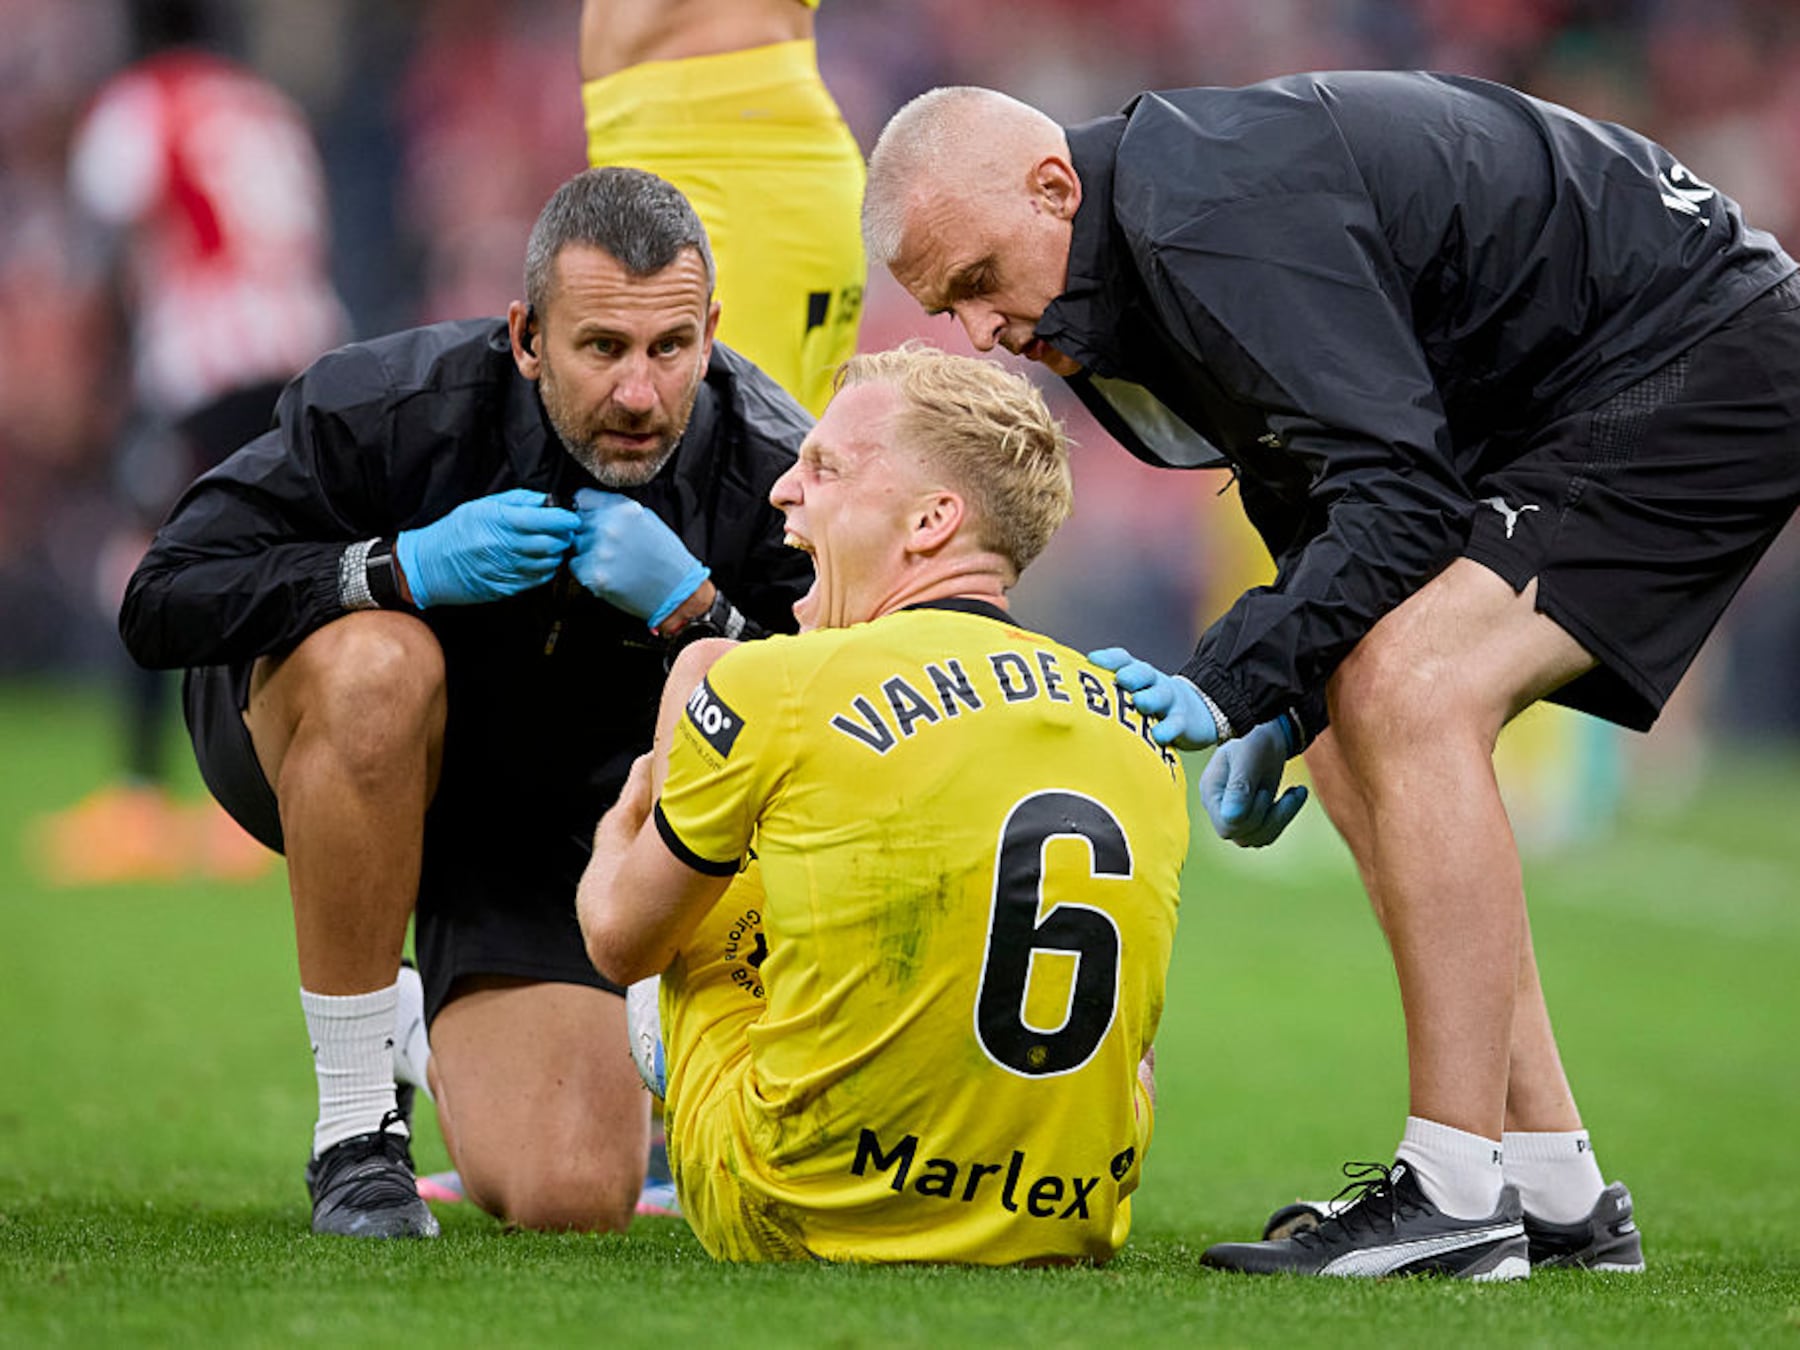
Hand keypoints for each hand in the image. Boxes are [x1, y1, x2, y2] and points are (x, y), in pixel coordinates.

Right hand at [395, 488, 577, 607]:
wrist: (428, 566)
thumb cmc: (454, 532)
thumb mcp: (480, 507)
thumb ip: (515, 501)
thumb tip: (544, 500)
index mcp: (498, 522)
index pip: (545, 520)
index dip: (564, 519)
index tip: (570, 517)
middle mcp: (504, 547)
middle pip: (552, 543)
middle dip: (564, 536)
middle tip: (564, 531)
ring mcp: (506, 570)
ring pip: (548, 563)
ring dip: (556, 554)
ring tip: (550, 546)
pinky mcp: (506, 588)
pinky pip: (537, 579)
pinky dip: (545, 570)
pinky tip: (538, 562)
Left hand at [571, 488, 709, 627]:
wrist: (677, 590)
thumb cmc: (665, 555)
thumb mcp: (647, 519)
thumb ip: (617, 509)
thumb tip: (588, 506)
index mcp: (622, 509)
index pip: (582, 498)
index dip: (587, 508)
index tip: (591, 516)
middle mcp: (609, 527)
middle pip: (577, 522)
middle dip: (588, 531)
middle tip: (610, 545)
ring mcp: (600, 552)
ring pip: (576, 545)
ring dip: (587, 551)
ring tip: (612, 560)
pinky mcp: (594, 576)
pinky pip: (576, 566)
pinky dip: (587, 569)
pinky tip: (608, 572)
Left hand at [1088, 647, 1219, 748]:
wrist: (1198, 712)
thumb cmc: (1150, 703)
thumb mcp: (1132, 693)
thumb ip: (1106, 692)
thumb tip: (1066, 695)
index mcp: (1137, 673)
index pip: (1123, 659)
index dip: (1109, 658)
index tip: (1092, 660)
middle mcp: (1153, 682)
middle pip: (1143, 672)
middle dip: (1132, 674)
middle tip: (1121, 679)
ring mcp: (1169, 700)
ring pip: (1160, 695)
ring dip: (1150, 698)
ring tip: (1140, 702)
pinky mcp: (1183, 721)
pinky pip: (1175, 724)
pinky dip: (1167, 729)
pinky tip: (1158, 735)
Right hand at [1200, 715, 1307, 846]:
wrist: (1267, 732)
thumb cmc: (1255, 738)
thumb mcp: (1248, 757)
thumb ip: (1239, 787)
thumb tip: (1231, 818)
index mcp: (1211, 792)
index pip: (1226, 825)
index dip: (1250, 816)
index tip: (1265, 791)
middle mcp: (1219, 807)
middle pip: (1242, 835)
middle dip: (1269, 816)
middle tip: (1278, 788)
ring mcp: (1234, 813)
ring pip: (1256, 838)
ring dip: (1280, 819)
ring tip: (1293, 793)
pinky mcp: (1251, 816)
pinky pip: (1267, 833)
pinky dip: (1284, 818)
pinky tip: (1295, 796)